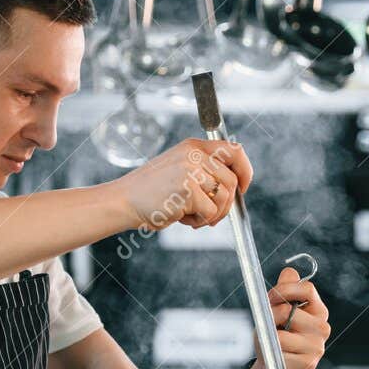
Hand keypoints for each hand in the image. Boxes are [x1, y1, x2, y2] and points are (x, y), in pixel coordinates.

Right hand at [114, 138, 252, 230]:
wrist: (123, 201)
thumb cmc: (151, 192)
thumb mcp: (180, 170)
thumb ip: (205, 172)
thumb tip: (236, 189)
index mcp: (193, 146)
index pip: (235, 151)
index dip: (245, 171)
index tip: (243, 187)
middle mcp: (194, 154)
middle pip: (232, 181)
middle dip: (225, 204)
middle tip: (209, 215)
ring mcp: (191, 170)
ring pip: (223, 198)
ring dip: (212, 215)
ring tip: (190, 216)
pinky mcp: (188, 189)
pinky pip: (210, 212)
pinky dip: (199, 221)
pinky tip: (181, 218)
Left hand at [249, 266, 330, 368]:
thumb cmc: (276, 340)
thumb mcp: (276, 311)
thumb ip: (285, 290)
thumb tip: (290, 272)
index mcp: (318, 311)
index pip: (306, 288)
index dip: (283, 290)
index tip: (271, 298)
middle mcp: (322, 328)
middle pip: (288, 310)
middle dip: (270, 317)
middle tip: (268, 326)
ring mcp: (317, 347)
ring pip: (281, 334)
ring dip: (269, 340)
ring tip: (272, 346)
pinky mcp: (308, 365)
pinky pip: (280, 353)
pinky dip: (272, 356)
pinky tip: (277, 360)